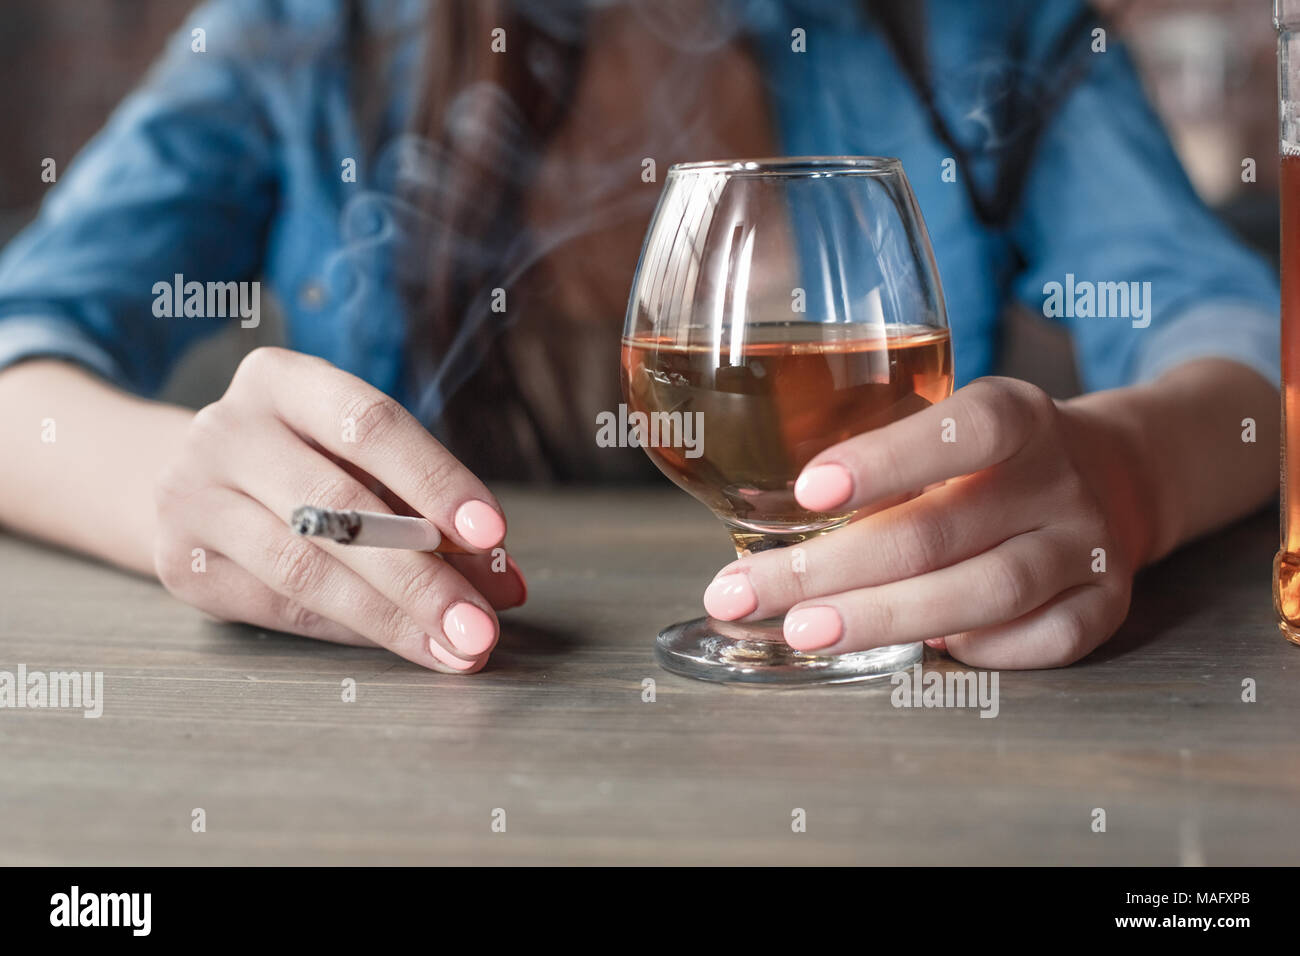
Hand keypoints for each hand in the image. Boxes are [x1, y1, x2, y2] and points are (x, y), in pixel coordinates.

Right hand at [152, 347, 525, 673]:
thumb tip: (505, 583)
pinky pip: (281, 606)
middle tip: (481, 625)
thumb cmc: (304, 464)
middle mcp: (226, 429)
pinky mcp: (180, 563)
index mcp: (281, 380)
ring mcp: (190, 496)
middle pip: (338, 507)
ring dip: (392, 617)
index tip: (493, 533)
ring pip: (305, 567)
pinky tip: (406, 644)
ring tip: (456, 648)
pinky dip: (353, 630)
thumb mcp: (364, 463)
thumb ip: (433, 512)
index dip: (436, 480)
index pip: (370, 425)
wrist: (189, 480)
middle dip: (422, 575)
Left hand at [701, 377, 1144, 668]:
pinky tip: (914, 652)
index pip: (962, 430)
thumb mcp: (949, 426)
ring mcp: (1089, 546)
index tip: (807, 492)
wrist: (1115, 475)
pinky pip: (1036, 644)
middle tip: (747, 592)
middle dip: (830, 570)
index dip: (885, 462)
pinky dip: (969, 651)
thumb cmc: (993, 457)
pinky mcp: (1105, 607)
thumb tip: (764, 523)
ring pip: (985, 595)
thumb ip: (881, 462)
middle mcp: (1058, 479)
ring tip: (802, 632)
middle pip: (940, 532)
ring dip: (882, 619)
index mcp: (1018, 415)